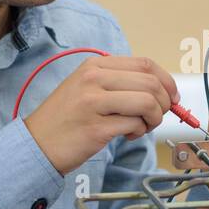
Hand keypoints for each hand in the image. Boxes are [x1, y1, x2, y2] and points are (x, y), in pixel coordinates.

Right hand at [25, 56, 177, 174]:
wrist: (36, 143)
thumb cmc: (66, 118)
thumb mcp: (88, 87)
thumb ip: (120, 83)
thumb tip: (162, 89)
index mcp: (95, 65)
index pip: (145, 64)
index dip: (166, 81)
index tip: (172, 96)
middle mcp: (93, 79)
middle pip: (151, 83)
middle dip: (165, 103)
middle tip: (157, 115)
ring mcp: (93, 103)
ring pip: (148, 103)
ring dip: (154, 119)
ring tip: (142, 126)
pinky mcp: (96, 128)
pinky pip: (135, 125)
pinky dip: (139, 132)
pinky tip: (127, 135)